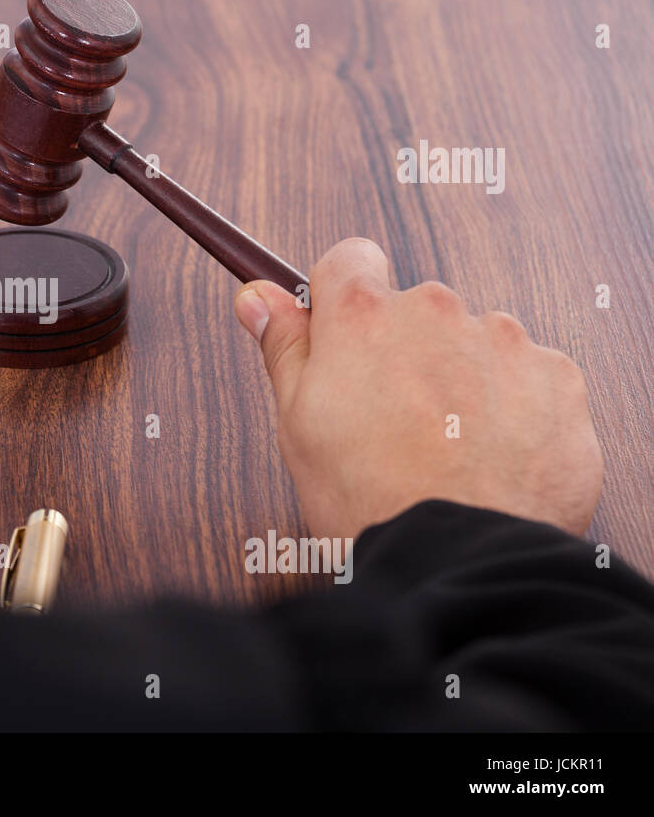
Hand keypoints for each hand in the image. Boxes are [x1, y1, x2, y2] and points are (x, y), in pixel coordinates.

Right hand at [232, 238, 602, 538]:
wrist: (459, 557)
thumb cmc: (369, 499)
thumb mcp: (298, 424)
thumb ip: (285, 347)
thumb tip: (259, 297)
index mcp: (363, 317)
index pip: (348, 259)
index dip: (339, 298)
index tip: (340, 332)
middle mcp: (435, 311)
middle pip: (413, 309)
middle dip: (404, 352)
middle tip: (391, 422)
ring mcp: (502, 340)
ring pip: (472, 343)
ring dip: (460, 380)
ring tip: (446, 450)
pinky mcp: (557, 377)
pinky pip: (528, 375)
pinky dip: (513, 408)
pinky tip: (490, 456)